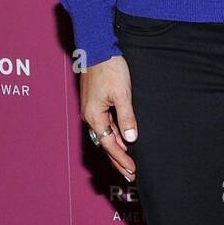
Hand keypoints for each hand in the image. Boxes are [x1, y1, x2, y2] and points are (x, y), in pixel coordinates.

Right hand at [80, 54, 137, 181]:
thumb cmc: (110, 68)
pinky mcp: (96, 104)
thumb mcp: (122, 94)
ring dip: (117, 149)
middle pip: (105, 144)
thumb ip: (126, 117)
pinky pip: (106, 126)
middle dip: (118, 160)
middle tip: (130, 176)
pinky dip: (114, 136)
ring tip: (127, 163)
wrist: (98, 49)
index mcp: (94, 116)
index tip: (132, 171)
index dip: (122, 159)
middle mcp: (90, 116)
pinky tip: (123, 140)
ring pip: (105, 136)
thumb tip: (130, 139)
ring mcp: (92, 111)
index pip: (110, 145)